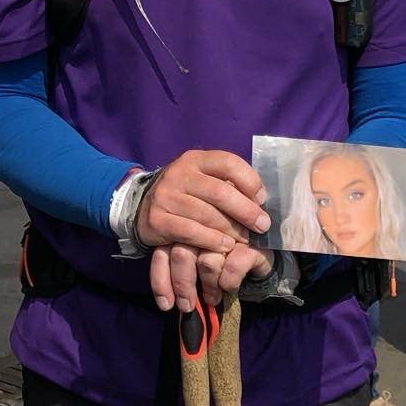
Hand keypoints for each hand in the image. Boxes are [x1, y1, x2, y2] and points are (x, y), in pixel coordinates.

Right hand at [133, 150, 269, 256]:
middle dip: (246, 211)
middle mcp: (179, 174)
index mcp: (195, 159)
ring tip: (246, 239)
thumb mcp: (203, 179)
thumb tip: (260, 200)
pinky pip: (191, 232)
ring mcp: (166, 196)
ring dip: (232, 230)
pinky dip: (212, 241)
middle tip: (262, 226)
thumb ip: (227, 184)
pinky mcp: (158, 219)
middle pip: (220, 192)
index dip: (249, 181)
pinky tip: (225, 247)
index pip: (228, 163)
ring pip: (207, 215)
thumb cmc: (186, 194)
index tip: (262, 199)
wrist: (143, 208)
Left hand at [153, 242, 272, 312]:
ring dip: (209, 286)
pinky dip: (229, 283)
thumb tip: (165, 303)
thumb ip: (177, 276)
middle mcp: (201, 226)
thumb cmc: (219, 264)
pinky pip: (232, 268)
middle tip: (188, 306)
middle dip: (183, 286)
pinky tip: (230, 287)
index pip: (162, 254)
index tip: (166, 305)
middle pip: (181, 256)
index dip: (161, 281)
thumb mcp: (193, 270)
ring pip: (207, 263)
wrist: (257, 255)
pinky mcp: (249, 241)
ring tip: (213, 297)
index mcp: (182, 230)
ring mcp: (227, 231)